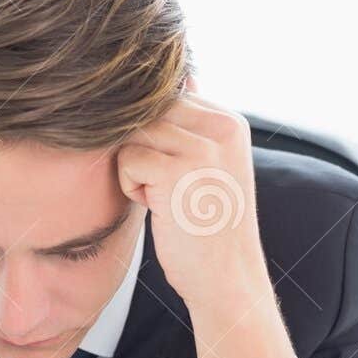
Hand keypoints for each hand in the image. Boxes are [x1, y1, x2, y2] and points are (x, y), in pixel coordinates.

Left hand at [117, 85, 267, 316]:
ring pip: (133, 134)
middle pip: (147, 112)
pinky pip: (127, 159)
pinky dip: (132, 186)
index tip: (178, 176)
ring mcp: (201, 148)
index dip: (155, 137)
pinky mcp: (177, 171)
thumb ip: (194, 124)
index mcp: (229, 122)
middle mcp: (221, 127)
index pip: (167, 98)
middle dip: (143, 150)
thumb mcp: (210, 166)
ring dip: (136, 168)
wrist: (227, 279)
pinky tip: (158, 209)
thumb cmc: (210, 228)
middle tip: (167, 189)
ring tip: (164, 197)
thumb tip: (182, 78)